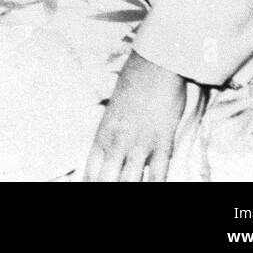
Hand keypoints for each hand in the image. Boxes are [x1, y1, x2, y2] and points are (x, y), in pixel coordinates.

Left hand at [84, 50, 187, 181]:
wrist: (153, 66)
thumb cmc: (133, 84)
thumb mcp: (113, 112)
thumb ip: (112, 135)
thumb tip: (114, 154)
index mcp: (102, 135)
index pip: (90, 171)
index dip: (90, 182)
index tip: (95, 183)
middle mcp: (117, 144)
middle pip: (106, 181)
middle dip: (109, 185)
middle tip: (116, 183)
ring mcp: (140, 146)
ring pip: (130, 182)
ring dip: (132, 185)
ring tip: (134, 183)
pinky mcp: (162, 145)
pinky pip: (158, 176)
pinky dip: (156, 185)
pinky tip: (155, 185)